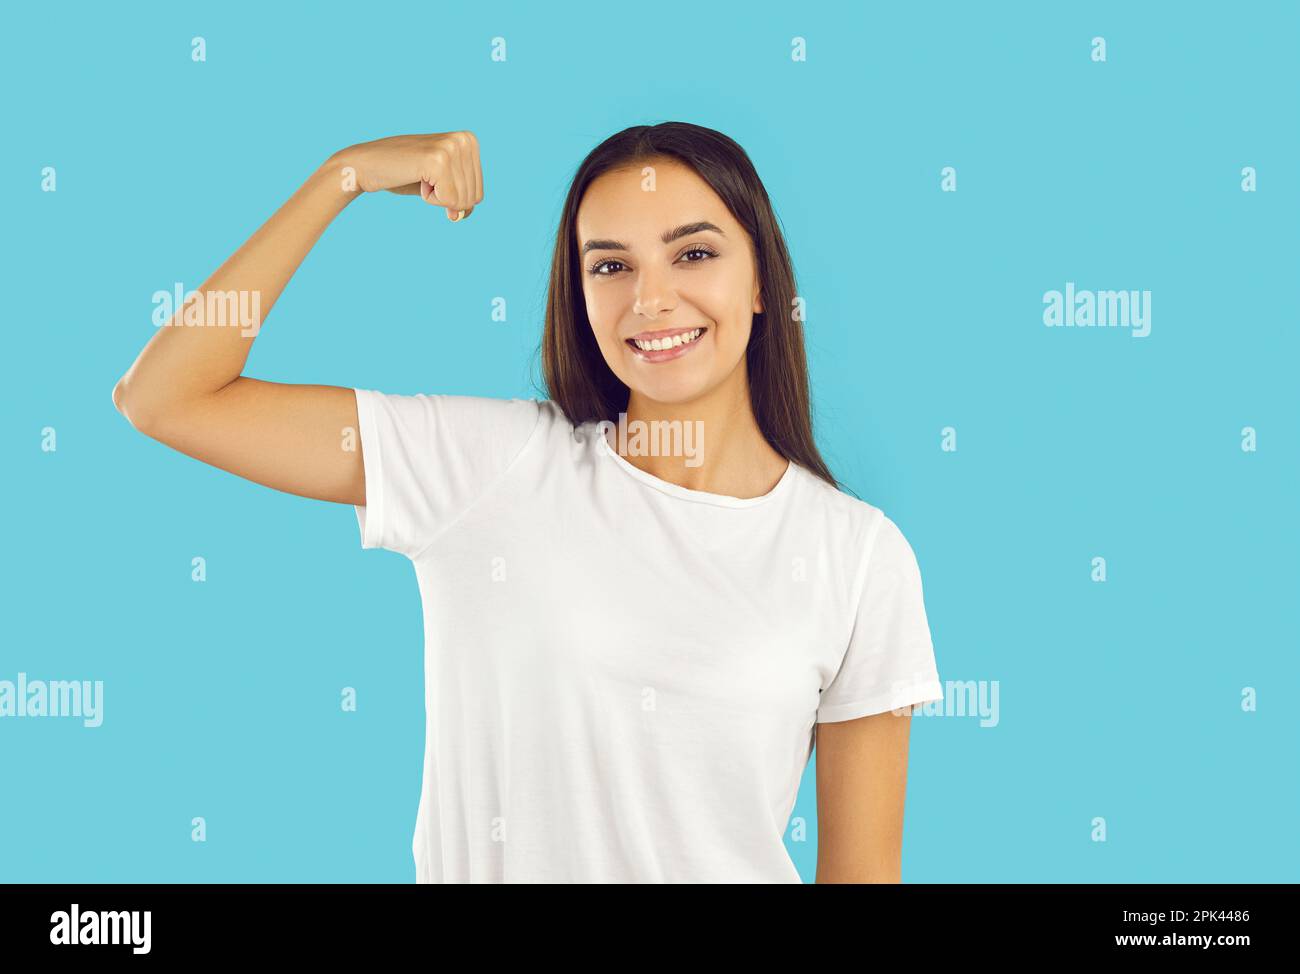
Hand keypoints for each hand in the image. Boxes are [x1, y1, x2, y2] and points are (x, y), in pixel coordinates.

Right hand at [332, 132, 482, 219]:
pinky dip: (430, 198)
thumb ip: (460, 200)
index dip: (452, 196)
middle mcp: (465, 140)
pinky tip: (416, 177)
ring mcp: (452, 148)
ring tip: (419, 175)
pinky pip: (448, 200)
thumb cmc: (404, 175)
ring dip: (436, 197)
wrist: (368, 166)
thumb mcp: (441, 186)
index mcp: (470, 141)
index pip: (479, 194)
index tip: (431, 177)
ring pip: (461, 201)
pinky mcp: (438, 160)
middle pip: (473, 198)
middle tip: (423, 177)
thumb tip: (461, 216)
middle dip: (446, 198)